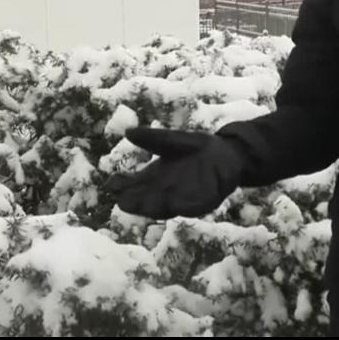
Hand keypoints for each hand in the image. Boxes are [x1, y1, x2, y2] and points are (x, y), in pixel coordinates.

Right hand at [103, 127, 250, 217]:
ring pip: (166, 207)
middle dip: (136, 201)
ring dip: (157, 206)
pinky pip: (194, 206)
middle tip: (123, 201)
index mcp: (153, 178)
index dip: (120, 186)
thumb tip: (129, 132)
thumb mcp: (172, 141)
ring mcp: (185, 197)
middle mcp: (165, 191)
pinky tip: (178, 206)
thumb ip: (153, 138)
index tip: (111, 183)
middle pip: (144, 201)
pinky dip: (186, 206)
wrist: (227, 154)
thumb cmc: (195, 149)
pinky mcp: (206, 200)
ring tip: (145, 206)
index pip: (130, 185)